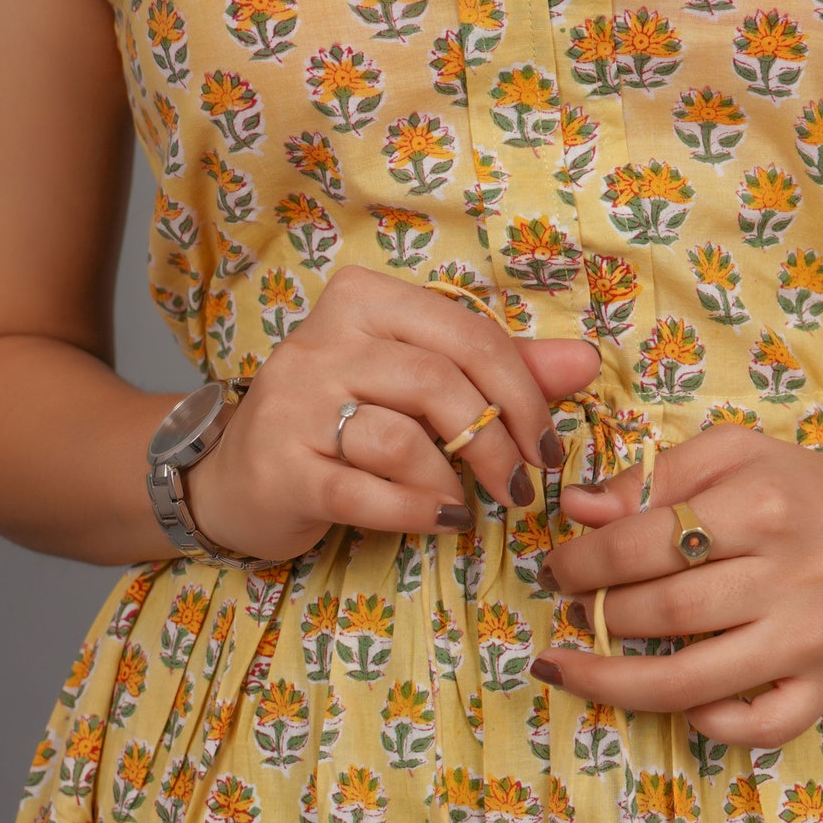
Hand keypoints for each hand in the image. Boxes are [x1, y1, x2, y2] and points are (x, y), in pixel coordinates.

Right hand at [186, 269, 600, 562]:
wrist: (238, 479)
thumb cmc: (341, 424)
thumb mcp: (417, 383)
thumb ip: (498, 367)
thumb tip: (585, 360)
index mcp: (364, 302)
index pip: (466, 333)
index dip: (523, 393)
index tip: (547, 447)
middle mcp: (321, 342)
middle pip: (438, 382)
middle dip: (496, 443)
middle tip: (520, 486)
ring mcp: (292, 404)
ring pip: (402, 437)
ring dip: (453, 480)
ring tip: (467, 504)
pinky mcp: (281, 468)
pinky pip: (366, 491)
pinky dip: (416, 510)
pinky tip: (440, 520)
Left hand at [530, 424, 822, 747]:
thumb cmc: (810, 490)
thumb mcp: (737, 454)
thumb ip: (655, 476)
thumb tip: (577, 509)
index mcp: (764, 505)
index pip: (645, 542)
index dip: (584, 560)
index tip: (559, 566)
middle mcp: (792, 577)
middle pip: (664, 612)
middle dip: (597, 614)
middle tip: (569, 608)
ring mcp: (812, 640)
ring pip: (693, 680)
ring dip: (617, 681)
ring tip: (574, 668)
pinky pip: (761, 727)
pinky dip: (713, 725)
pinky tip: (681, 706)